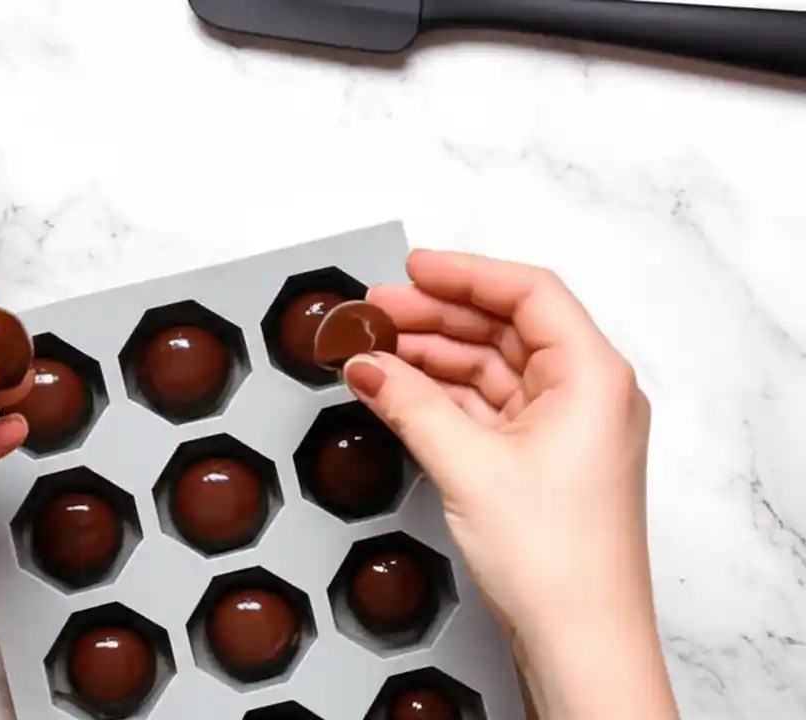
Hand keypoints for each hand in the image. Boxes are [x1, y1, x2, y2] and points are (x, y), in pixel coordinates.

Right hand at [344, 250, 677, 719]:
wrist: (580, 641)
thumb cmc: (558, 561)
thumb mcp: (468, 465)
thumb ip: (409, 403)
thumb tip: (367, 364)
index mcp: (593, 376)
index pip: (529, 293)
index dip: (466, 273)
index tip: (411, 268)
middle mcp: (586, 394)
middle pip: (506, 328)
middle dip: (436, 317)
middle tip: (374, 311)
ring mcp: (564, 428)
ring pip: (492, 368)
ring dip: (433, 357)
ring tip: (373, 350)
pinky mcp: (541, 460)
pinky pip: (487, 407)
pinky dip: (441, 397)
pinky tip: (398, 391)